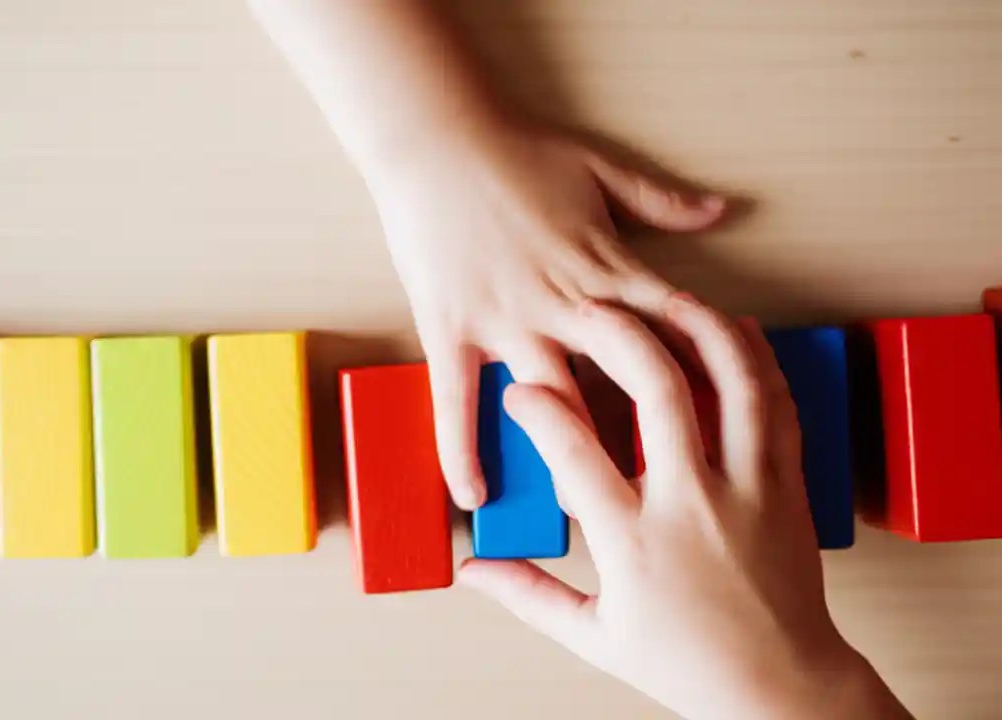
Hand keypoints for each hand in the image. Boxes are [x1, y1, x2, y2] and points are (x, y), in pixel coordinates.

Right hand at [367, 120, 725, 508]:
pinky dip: (462, 448)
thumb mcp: (601, 167)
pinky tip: (473, 494)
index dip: (706, 374)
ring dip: (565, 452)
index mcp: (606, 267)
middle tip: (674, 489)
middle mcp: (563, 303)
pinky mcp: (451, 329)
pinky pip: (457, 399)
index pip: (671, 327)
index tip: (728, 422)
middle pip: (623, 378)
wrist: (438, 138)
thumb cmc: (516, 150)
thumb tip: (718, 212)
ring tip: (584, 511)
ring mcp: (505, 321)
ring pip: (548, 397)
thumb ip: (661, 200)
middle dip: (651, 434)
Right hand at [459, 296, 911, 719]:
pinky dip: (757, 359)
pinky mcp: (785, 485)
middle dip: (615, 335)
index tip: (516, 392)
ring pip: (732, 382)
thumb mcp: (593, 636)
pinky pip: (776, 405)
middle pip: (657, 390)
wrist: (781, 688)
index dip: (537, 410)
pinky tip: (737, 332)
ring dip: (699, 328)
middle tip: (586, 309)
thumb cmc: (688, 665)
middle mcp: (692, 504)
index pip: (573, 453)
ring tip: (670, 296)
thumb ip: (528, 594)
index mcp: (634, 541)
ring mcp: (747, 488)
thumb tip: (471, 571)